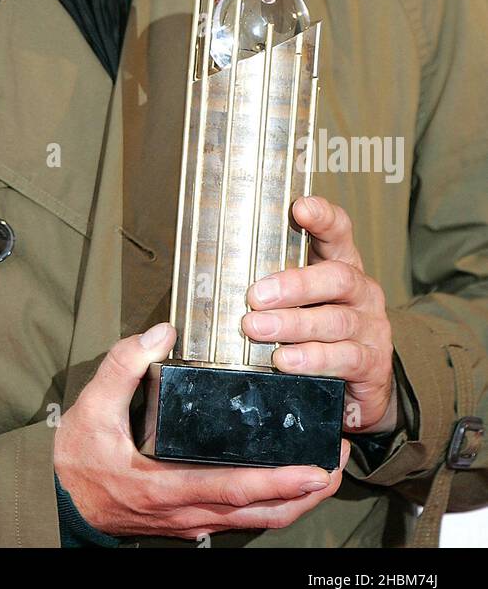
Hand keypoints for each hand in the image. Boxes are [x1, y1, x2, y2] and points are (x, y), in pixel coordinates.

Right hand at [53, 321, 349, 539]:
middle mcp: (186, 513)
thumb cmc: (80, 456)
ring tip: (326, 471)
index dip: (277, 482)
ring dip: (296, 502)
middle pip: (259, 514)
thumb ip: (124, 365)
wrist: (64, 500)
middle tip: (337, 463)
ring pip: (256, 522)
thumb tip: (162, 331)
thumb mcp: (92, 405)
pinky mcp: (194, 520)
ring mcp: (193, 522)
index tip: (312, 469)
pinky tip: (290, 481)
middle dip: (305, 493)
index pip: (231, 490)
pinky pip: (243, 519)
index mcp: (164, 487)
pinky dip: (273, 504)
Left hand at [242, 195, 398, 434]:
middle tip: (254, 296)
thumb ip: (273, 280)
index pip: (339, 231)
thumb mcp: (301, 297)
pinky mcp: (372, 362)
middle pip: (337, 277)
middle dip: (294, 285)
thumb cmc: (319, 327)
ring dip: (292, 324)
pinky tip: (285, 359)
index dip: (324, 217)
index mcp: (342, 264)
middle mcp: (362, 290)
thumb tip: (216, 272)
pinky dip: (311, 358)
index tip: (300, 208)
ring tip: (256, 328)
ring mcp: (370, 326)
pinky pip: (343, 357)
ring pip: (335, 320)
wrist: (360, 380)